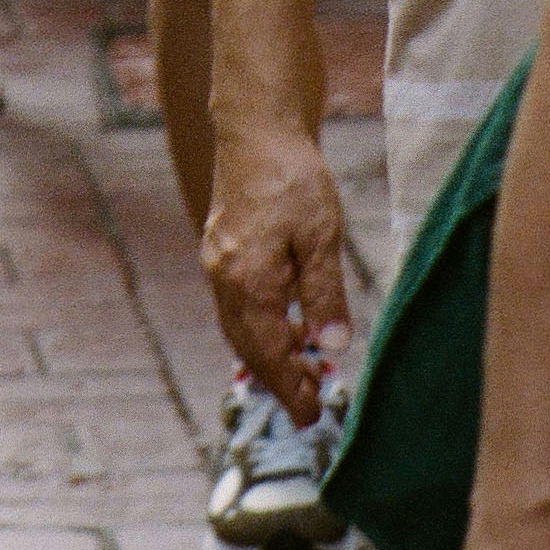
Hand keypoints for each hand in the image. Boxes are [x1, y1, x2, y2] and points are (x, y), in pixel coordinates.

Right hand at [203, 127, 359, 415]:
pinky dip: (259, 329)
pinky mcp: (221, 251)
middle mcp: (224, 278)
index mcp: (249, 280)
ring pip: (238, 328)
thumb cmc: (294, 179)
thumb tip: (332, 348)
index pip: (269, 352)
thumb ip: (324, 294)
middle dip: (277, 380)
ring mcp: (218, 263)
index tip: (310, 417)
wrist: (257, 131)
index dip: (289, 388)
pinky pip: (236, 306)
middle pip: (247, 347)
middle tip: (309, 406)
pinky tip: (287, 327)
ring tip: (304, 372)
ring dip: (268, 356)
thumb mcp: (321, 237)